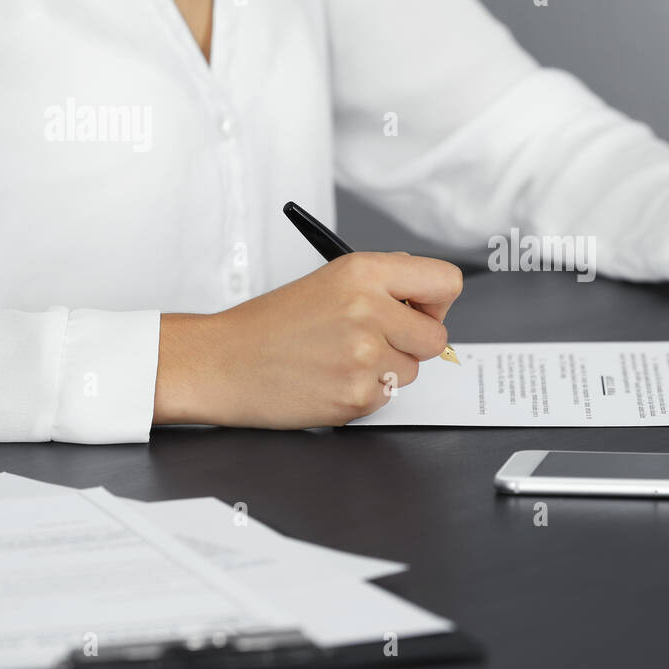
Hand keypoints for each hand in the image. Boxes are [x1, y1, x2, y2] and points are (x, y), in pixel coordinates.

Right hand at [154, 252, 461, 427]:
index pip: (446, 282)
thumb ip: (385, 282)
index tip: (419, 310)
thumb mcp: (331, 279)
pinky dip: (365, 392)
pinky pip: (389, 396)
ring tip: (340, 358)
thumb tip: (429, 296)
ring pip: (413, 369)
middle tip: (374, 340)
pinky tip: (331, 379)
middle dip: (412, 342)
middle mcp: (369, 310)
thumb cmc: (272, 324)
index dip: (436, 301)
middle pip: (436, 336)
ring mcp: (364, 356)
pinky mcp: (357, 396)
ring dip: (386, 369)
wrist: (222, 363)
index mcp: (364, 272)